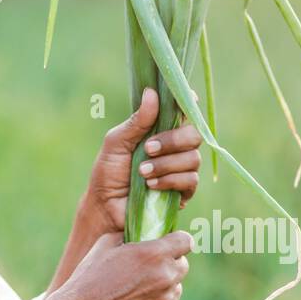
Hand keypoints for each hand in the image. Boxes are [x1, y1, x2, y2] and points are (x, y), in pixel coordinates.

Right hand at [52, 228, 191, 299]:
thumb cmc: (90, 276)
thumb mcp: (106, 243)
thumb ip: (131, 236)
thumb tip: (142, 235)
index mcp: (154, 253)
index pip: (186, 241)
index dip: (177, 241)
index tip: (169, 245)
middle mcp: (166, 276)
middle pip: (182, 265)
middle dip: (170, 264)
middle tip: (149, 269)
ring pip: (175, 288)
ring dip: (163, 286)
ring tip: (138, 290)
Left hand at [82, 86, 202, 240]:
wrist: (106, 207)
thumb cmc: (108, 172)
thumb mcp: (117, 142)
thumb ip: (137, 121)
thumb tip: (151, 92)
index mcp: (160, 130)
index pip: (182, 112)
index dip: (188, 103)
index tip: (189, 98)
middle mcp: (175, 147)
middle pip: (195, 134)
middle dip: (173, 140)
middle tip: (148, 148)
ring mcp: (181, 169)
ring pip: (193, 158)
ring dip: (166, 164)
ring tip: (142, 172)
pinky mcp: (184, 191)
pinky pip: (191, 180)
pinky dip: (170, 180)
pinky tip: (151, 185)